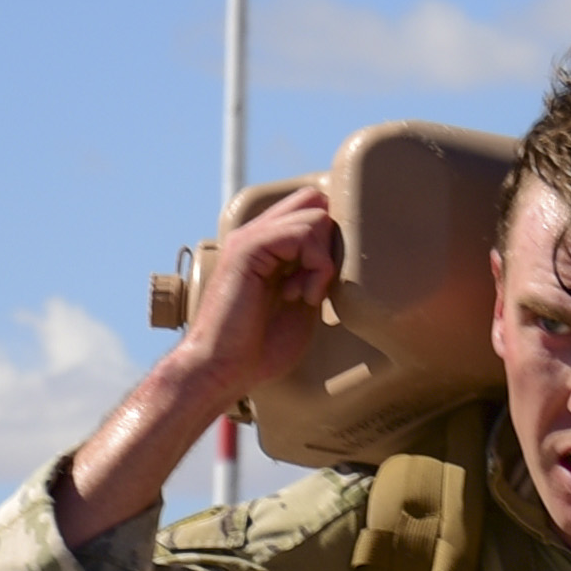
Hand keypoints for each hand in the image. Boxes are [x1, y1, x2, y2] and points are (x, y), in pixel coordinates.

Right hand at [179, 182, 342, 399]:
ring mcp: (251, 237)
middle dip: (332, 244)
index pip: (313, 208)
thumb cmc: (262, 346)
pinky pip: (302, 233)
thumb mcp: (304, 303)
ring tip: (305, 295)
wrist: (225, 366)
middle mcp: (258, 234)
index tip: (324, 283)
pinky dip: (316, 267)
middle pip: (317, 203)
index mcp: (269, 245)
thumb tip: (345, 254)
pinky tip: (302, 296)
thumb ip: (317, 274)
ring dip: (324, 262)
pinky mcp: (248, 248)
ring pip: (316, 216)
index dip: (333, 239)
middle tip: (316, 286)